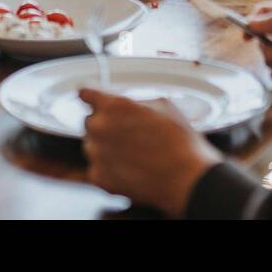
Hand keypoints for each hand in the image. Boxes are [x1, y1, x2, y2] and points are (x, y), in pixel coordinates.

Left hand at [80, 87, 222, 216]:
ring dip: (105, 147)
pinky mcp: (99, 178)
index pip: (86, 94)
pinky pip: (96, 168)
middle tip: (126, 134)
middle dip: (104, 125)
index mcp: (113, 106)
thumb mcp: (162, 106)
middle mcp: (100, 128)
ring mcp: (97, 154)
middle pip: (90, 122)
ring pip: (92, 146)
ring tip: (131, 154)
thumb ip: (135, 103)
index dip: (89, 95)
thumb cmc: (179, 142)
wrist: (186, 178)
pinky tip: (129, 168)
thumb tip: (129, 106)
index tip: (87, 97)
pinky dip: (108, 169)